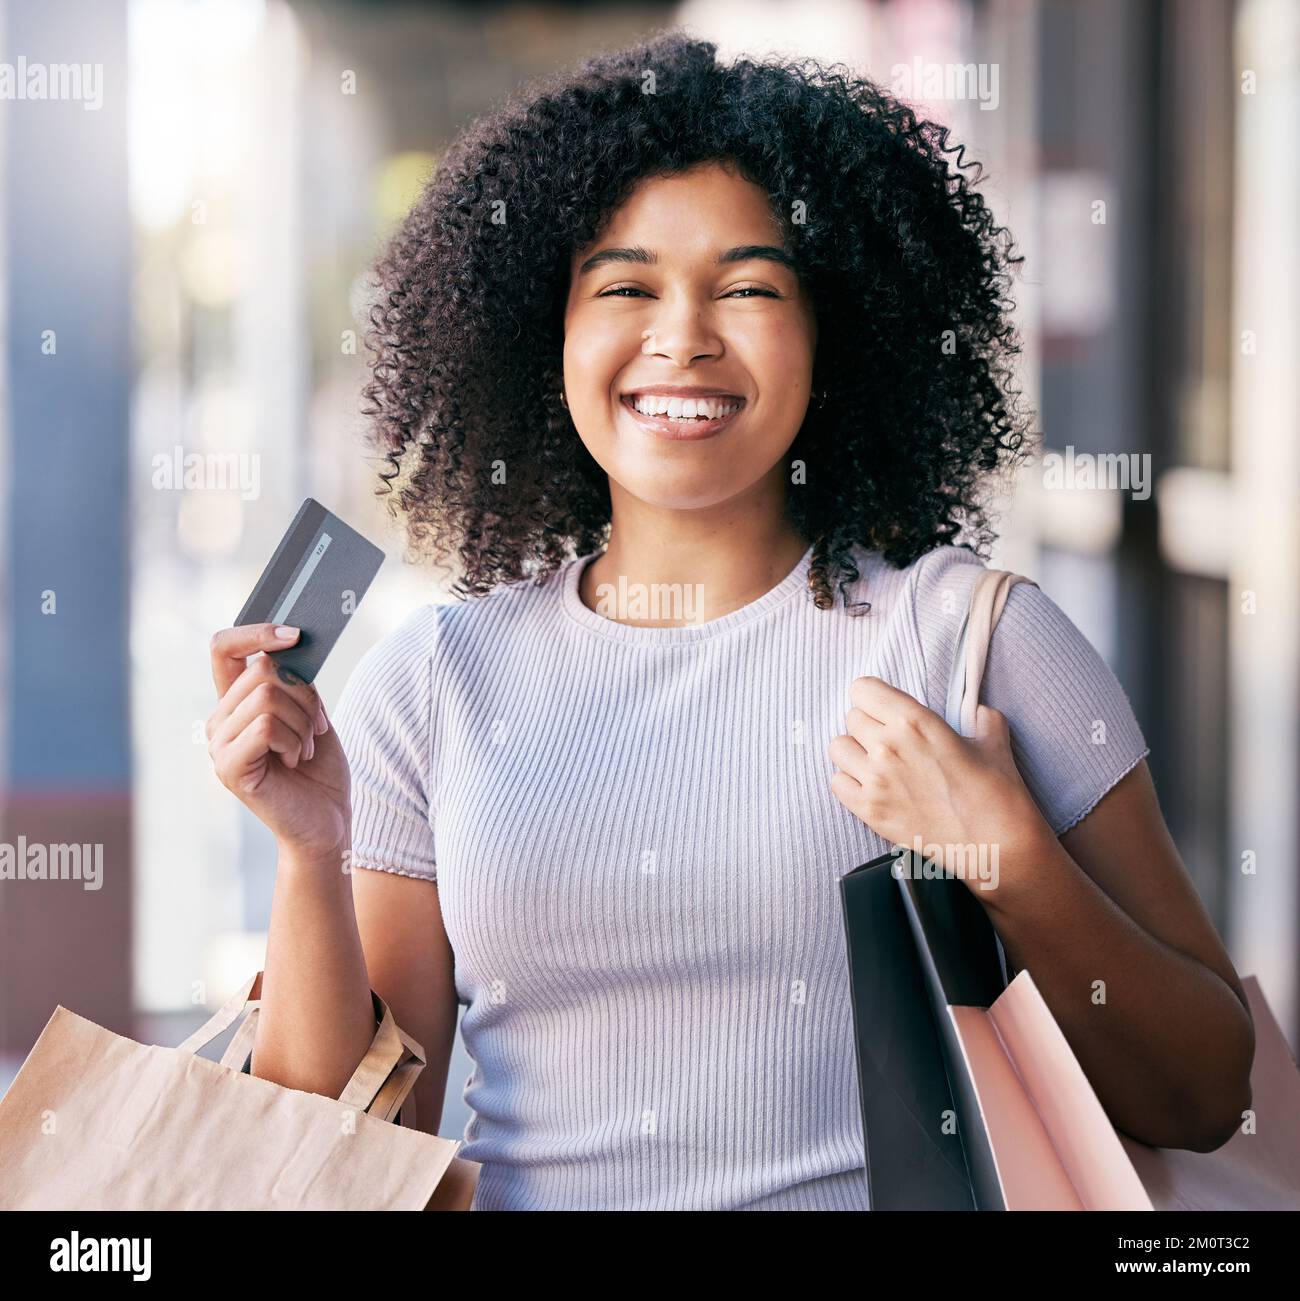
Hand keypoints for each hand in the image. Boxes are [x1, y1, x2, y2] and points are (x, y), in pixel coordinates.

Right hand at [206, 624, 351, 863]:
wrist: (327, 821)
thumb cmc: (320, 769)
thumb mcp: (311, 712)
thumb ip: (294, 680)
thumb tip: (290, 643)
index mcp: (236, 702)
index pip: (225, 648)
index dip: (255, 632)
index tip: (295, 633)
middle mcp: (220, 719)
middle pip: (263, 669)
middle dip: (305, 695)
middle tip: (316, 728)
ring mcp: (219, 744)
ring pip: (267, 696)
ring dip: (303, 722)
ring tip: (305, 749)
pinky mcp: (228, 767)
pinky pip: (266, 726)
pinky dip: (295, 740)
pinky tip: (296, 761)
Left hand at [827, 675, 1046, 874]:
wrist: (995, 846)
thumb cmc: (997, 793)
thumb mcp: (994, 741)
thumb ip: (981, 718)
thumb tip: (978, 711)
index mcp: (914, 721)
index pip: (862, 689)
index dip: (874, 697)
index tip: (884, 708)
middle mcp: (888, 746)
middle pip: (852, 718)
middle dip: (869, 725)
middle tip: (890, 740)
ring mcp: (875, 780)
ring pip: (838, 747)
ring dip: (855, 752)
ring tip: (877, 762)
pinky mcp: (869, 811)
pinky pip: (837, 783)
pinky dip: (850, 782)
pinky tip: (872, 787)